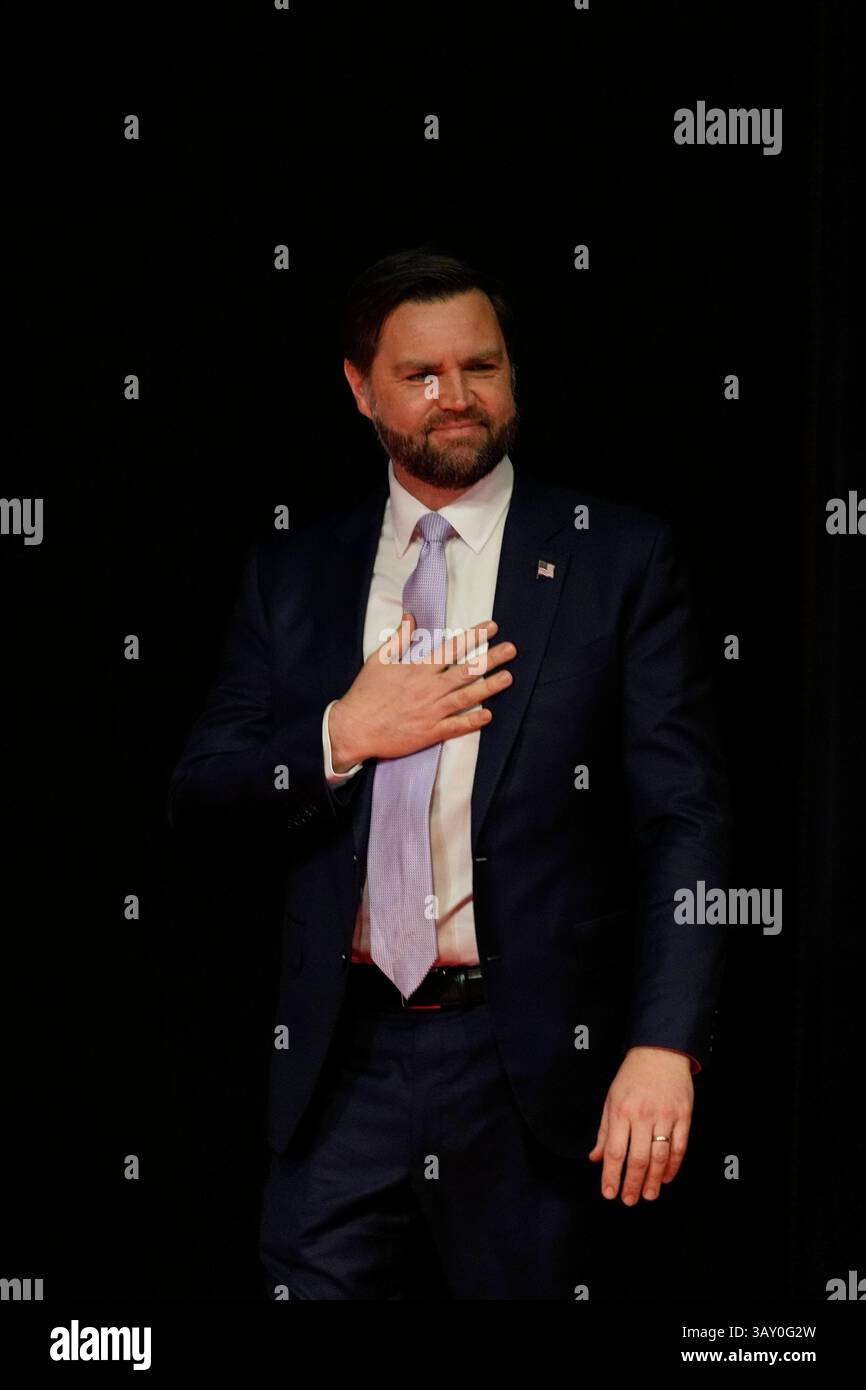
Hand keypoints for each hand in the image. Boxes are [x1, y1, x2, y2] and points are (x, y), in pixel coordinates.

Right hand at [329, 615, 516, 769]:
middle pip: (466, 671)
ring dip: (489, 687)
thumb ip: (398, 639)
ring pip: (466, 697)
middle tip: (512, 650)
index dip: (474, 637)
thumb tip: (410, 617)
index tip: (492, 627)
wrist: (354, 728)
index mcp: (417, 669)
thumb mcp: (378, 660)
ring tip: (509, 677)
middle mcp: (428, 688)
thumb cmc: (365, 693)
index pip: (452, 648)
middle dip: (491, 658)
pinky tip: (489, 716)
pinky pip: (456, 727)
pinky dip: (472, 722)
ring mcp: (431, 711)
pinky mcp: (429, 733)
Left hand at [587, 1046, 692, 1204]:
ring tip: (648, 1195)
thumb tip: (595, 1158)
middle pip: (638, 1158)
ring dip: (654, 1180)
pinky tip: (667, 1178)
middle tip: (629, 1200)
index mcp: (621, 1110)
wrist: (659, 1051)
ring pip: (660, 1156)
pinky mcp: (683, 1115)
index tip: (609, 1193)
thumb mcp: (611, 1099)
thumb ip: (604, 1131)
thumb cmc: (632, 1076)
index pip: (615, 1151)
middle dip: (632, 1184)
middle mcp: (643, 1114)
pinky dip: (674, 1166)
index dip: (611, 1176)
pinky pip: (680, 1147)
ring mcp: (665, 1115)